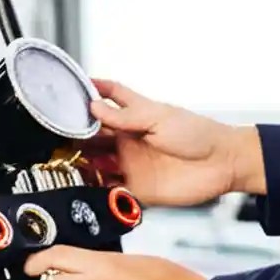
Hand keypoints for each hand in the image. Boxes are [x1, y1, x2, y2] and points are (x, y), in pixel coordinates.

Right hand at [82, 79, 264, 205]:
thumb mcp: (159, 118)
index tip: (69, 88)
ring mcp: (131, 164)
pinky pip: (111, 191)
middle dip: (75, 135)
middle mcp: (129, 140)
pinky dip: (97, 191)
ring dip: (81, 164)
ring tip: (64, 163)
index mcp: (135, 117)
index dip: (91, 91)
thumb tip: (94, 107)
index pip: (108, 98)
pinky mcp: (138, 189)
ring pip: (96, 165)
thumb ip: (126, 116)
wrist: (223, 164)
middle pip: (94, 136)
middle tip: (56, 136)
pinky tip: (84, 188)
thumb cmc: (198, 134)